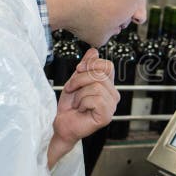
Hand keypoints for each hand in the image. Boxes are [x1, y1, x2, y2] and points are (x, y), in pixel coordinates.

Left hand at [49, 49, 119, 167]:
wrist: (62, 124)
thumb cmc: (69, 106)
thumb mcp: (76, 80)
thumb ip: (86, 66)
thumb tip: (94, 51)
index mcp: (109, 86)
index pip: (108, 66)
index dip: (91, 64)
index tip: (77, 70)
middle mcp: (114, 95)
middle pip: (100, 75)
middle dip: (79, 80)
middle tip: (71, 90)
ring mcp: (112, 106)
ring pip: (96, 87)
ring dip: (79, 94)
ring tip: (77, 103)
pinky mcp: (106, 116)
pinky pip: (95, 99)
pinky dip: (82, 102)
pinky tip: (81, 109)